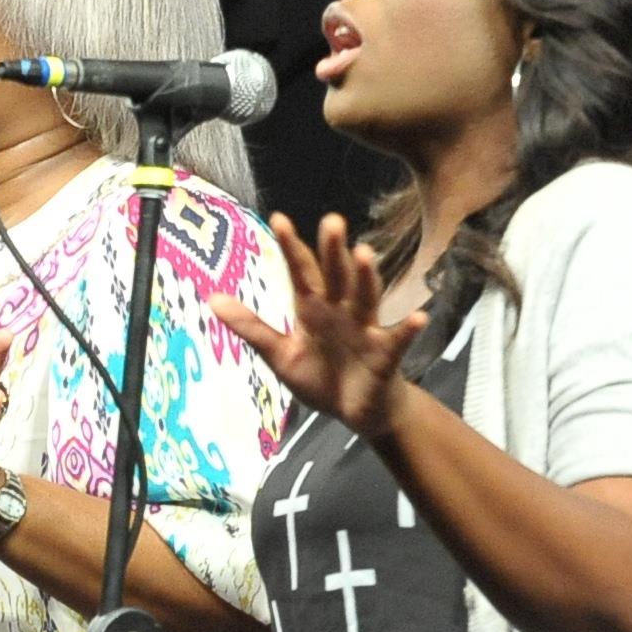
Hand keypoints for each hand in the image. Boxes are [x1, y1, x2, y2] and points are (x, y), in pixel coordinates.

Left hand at [214, 213, 423, 438]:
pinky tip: (419, 317)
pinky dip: (408, 329)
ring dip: (366, 277)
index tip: (278, 219)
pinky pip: (398, 340)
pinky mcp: (385, 356)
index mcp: (313, 309)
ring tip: (364, 254)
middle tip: (331, 220)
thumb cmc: (322, 377)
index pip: (301, 272)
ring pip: (366, 298)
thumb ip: (251, 327)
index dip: (291, 248)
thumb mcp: (280, 354)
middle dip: (333, 250)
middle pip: (336, 276)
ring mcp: (365, 330)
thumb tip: (212, 299)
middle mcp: (341, 311)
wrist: (357, 412)